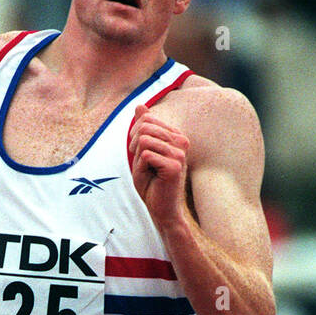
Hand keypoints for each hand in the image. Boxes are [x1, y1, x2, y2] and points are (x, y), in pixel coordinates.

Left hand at [129, 104, 189, 228]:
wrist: (161, 209)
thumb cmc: (152, 182)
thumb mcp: (142, 151)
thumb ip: (142, 129)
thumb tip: (140, 106)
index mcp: (176, 136)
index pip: (147, 119)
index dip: (134, 134)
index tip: (138, 151)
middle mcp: (181, 141)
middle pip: (144, 127)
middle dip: (134, 145)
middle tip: (140, 162)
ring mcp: (179, 153)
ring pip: (143, 140)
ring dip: (137, 158)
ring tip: (147, 170)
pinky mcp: (174, 165)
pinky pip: (146, 155)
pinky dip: (141, 167)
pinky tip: (151, 177)